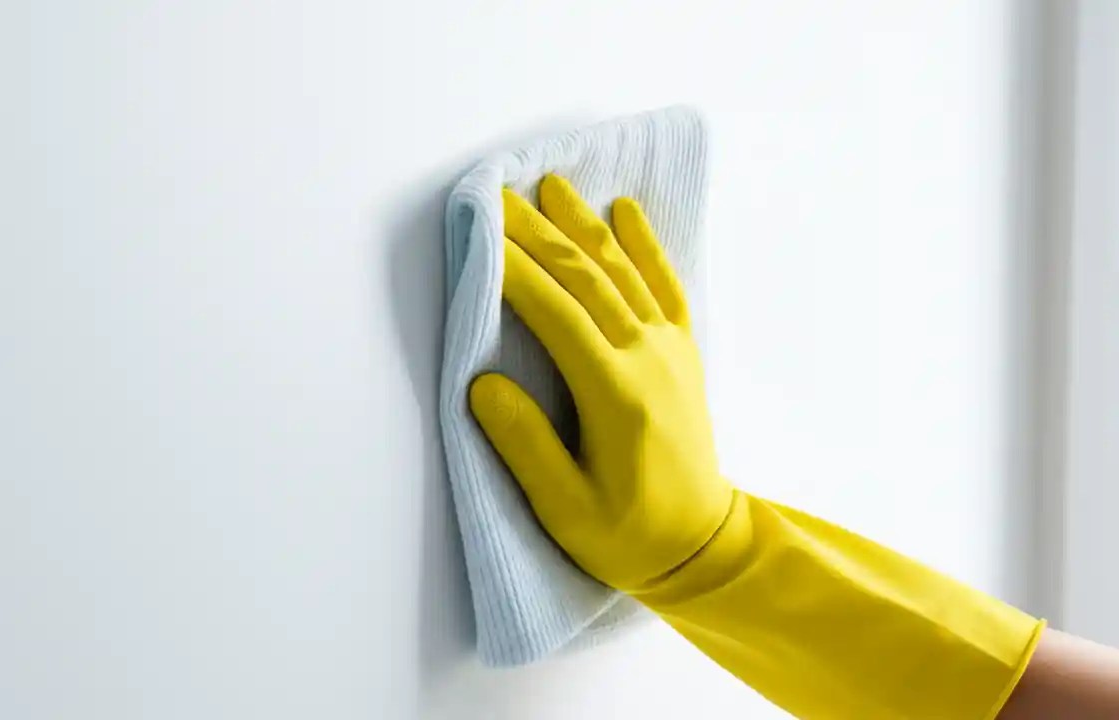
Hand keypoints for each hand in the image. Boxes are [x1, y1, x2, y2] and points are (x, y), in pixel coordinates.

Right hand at [469, 175, 732, 591]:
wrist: (702, 548)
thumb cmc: (626, 536)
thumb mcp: (565, 508)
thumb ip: (524, 443)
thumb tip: (483, 382)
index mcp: (616, 394)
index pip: (557, 314)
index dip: (516, 270)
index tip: (480, 232)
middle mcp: (648, 359)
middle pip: (587, 279)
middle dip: (539, 232)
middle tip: (498, 194)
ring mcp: (671, 352)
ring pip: (624, 272)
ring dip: (586, 225)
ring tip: (553, 185)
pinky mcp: (683, 354)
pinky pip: (666, 287)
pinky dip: (648, 245)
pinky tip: (628, 212)